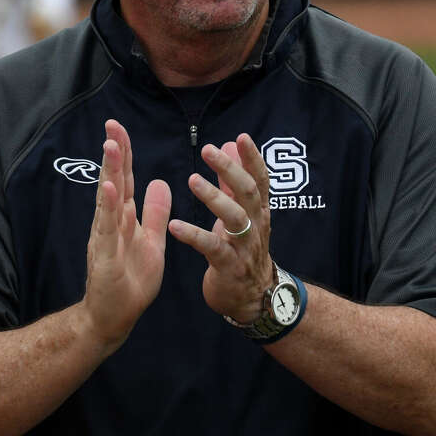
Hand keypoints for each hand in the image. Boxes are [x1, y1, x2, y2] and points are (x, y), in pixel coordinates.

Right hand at [83, 120, 170, 349]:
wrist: (114, 316)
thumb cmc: (130, 279)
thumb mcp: (151, 240)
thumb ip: (154, 212)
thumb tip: (160, 181)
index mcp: (123, 217)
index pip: (124, 179)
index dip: (124, 153)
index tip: (121, 127)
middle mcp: (111, 222)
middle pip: (113, 181)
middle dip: (114, 153)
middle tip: (112, 124)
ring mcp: (105, 237)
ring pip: (107, 199)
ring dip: (109, 172)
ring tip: (110, 146)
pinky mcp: (105, 256)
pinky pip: (107, 229)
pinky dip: (108, 208)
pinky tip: (109, 189)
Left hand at [168, 134, 272, 323]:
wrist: (253, 298)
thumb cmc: (243, 250)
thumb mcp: (242, 214)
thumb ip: (233, 182)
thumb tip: (230, 145)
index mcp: (259, 211)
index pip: (260, 179)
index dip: (252, 158)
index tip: (240, 137)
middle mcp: (256, 225)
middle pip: (249, 192)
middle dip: (230, 170)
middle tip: (209, 150)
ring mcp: (244, 247)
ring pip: (235, 218)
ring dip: (214, 198)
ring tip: (193, 180)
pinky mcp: (229, 266)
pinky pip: (212, 248)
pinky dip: (194, 235)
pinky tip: (174, 225)